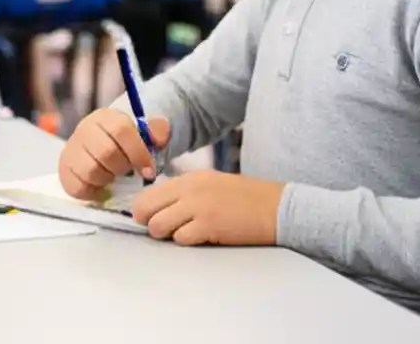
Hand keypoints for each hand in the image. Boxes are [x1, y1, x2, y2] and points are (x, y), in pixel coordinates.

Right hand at [58, 108, 170, 199]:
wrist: (99, 148)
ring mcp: (71, 150)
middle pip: (106, 152)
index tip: (149, 171)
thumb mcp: (143, 132)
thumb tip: (158, 139)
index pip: (121, 130)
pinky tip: (102, 187)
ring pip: (91, 171)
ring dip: (108, 179)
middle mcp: (84, 129)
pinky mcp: (63, 170)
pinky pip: (77, 187)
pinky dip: (93, 192)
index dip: (138, 153)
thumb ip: (156, 130)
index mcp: (105, 117)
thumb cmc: (124, 143)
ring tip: (113, 177)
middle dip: (123, 168)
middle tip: (127, 173)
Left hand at [131, 171, 282, 246]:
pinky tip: (202, 237)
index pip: (148, 193)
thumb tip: (159, 209)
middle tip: (163, 230)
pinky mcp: (208, 225)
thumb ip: (186, 193)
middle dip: (149, 223)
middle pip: (145, 209)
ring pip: (158, 226)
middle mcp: (189, 189)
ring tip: (186, 233)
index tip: (151, 218)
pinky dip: (187, 242)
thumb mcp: (211, 184)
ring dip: (167, 235)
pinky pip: (180, 238)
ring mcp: (197, 207)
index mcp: (189, 178)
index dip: (145, 210)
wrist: (275, 207)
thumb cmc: (246, 198)